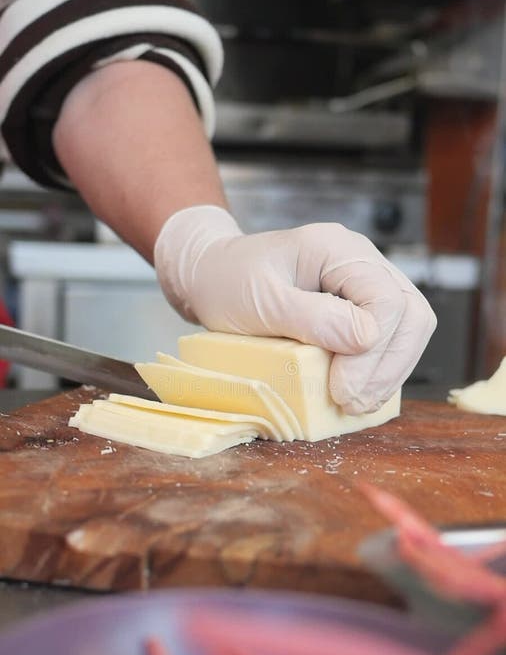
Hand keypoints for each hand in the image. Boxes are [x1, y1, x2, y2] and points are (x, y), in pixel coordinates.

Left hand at [154, 205, 435, 414]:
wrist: (212, 275)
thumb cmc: (228, 282)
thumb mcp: (261, 300)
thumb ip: (312, 317)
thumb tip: (366, 337)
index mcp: (339, 249)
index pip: (386, 299)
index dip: (373, 351)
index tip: (340, 388)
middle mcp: (362, 263)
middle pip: (411, 315)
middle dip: (388, 367)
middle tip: (351, 403)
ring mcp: (365, 286)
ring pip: (410, 331)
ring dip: (389, 374)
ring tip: (355, 405)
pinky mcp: (361, 310)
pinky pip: (391, 342)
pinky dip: (380, 372)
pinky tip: (358, 394)